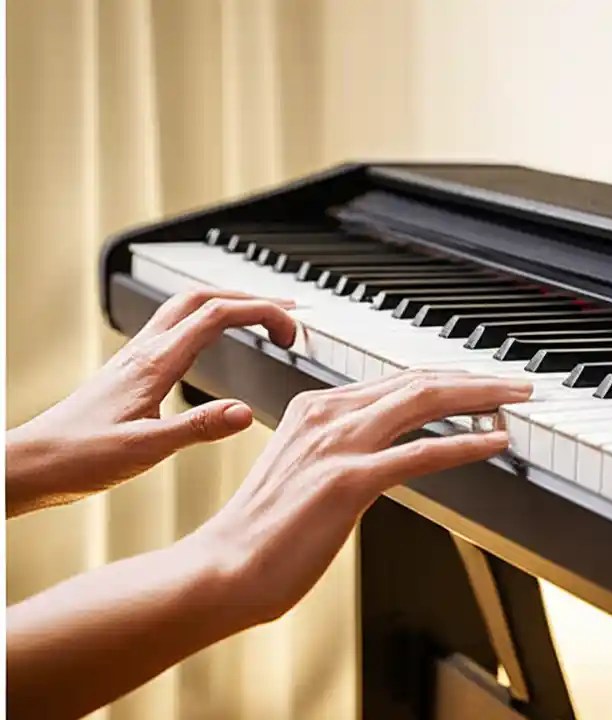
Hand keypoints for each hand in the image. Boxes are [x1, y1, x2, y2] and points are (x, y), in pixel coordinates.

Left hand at [6, 289, 297, 515]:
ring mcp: (135, 359)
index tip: (293, 331)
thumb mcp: (146, 449)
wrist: (30, 465)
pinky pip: (175, 330)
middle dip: (251, 298)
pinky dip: (206, 323)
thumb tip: (247, 411)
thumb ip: (199, 428)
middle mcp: (145, 352)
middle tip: (288, 315)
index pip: (217, 314)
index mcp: (154, 363)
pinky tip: (214, 345)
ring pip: (186, 308)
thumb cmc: (78, 458)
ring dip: (227, 303)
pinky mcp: (130, 372)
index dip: (262, 312)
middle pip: (203, 297)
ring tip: (261, 318)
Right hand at [186, 370, 531, 626]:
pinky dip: (466, 444)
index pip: (397, 381)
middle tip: (516, 384)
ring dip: (480, 398)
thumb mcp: (306, 472)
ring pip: (424, 402)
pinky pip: (422, 453)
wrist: (222, 571)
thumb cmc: (264, 535)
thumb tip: (390, 454)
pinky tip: (496, 441)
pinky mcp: (348, 481)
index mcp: (316, 408)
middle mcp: (327, 415)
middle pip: (418, 381)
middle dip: (475, 379)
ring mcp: (337, 445)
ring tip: (516, 399)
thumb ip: (343, 452)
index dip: (447, 379)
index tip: (483, 383)